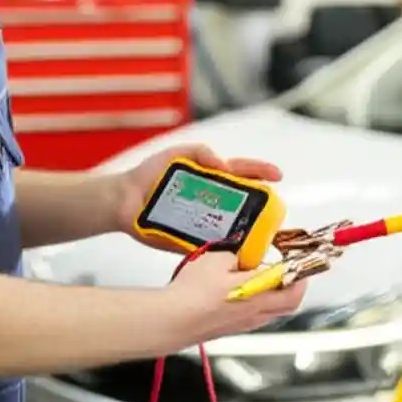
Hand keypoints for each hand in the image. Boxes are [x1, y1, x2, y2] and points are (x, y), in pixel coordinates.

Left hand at [111, 143, 281, 252]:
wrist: (125, 201)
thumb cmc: (150, 174)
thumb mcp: (176, 153)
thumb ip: (200, 152)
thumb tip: (223, 164)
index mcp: (212, 176)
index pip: (243, 172)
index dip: (262, 172)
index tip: (277, 175)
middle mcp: (214, 199)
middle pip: (246, 201)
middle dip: (263, 204)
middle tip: (273, 207)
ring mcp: (206, 220)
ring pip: (235, 225)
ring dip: (251, 229)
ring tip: (263, 230)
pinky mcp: (194, 239)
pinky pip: (216, 244)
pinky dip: (230, 247)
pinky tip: (240, 249)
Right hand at [161, 251, 306, 345]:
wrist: (173, 319)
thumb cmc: (194, 292)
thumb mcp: (217, 258)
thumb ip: (235, 255)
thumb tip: (241, 256)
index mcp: (258, 291)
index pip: (294, 284)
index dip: (300, 271)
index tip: (299, 259)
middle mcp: (256, 311)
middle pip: (289, 303)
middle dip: (294, 286)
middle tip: (290, 272)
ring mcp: (244, 323)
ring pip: (273, 312)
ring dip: (276, 296)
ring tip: (266, 280)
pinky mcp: (231, 329)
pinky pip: (255, 317)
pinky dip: (257, 304)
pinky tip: (241, 294)